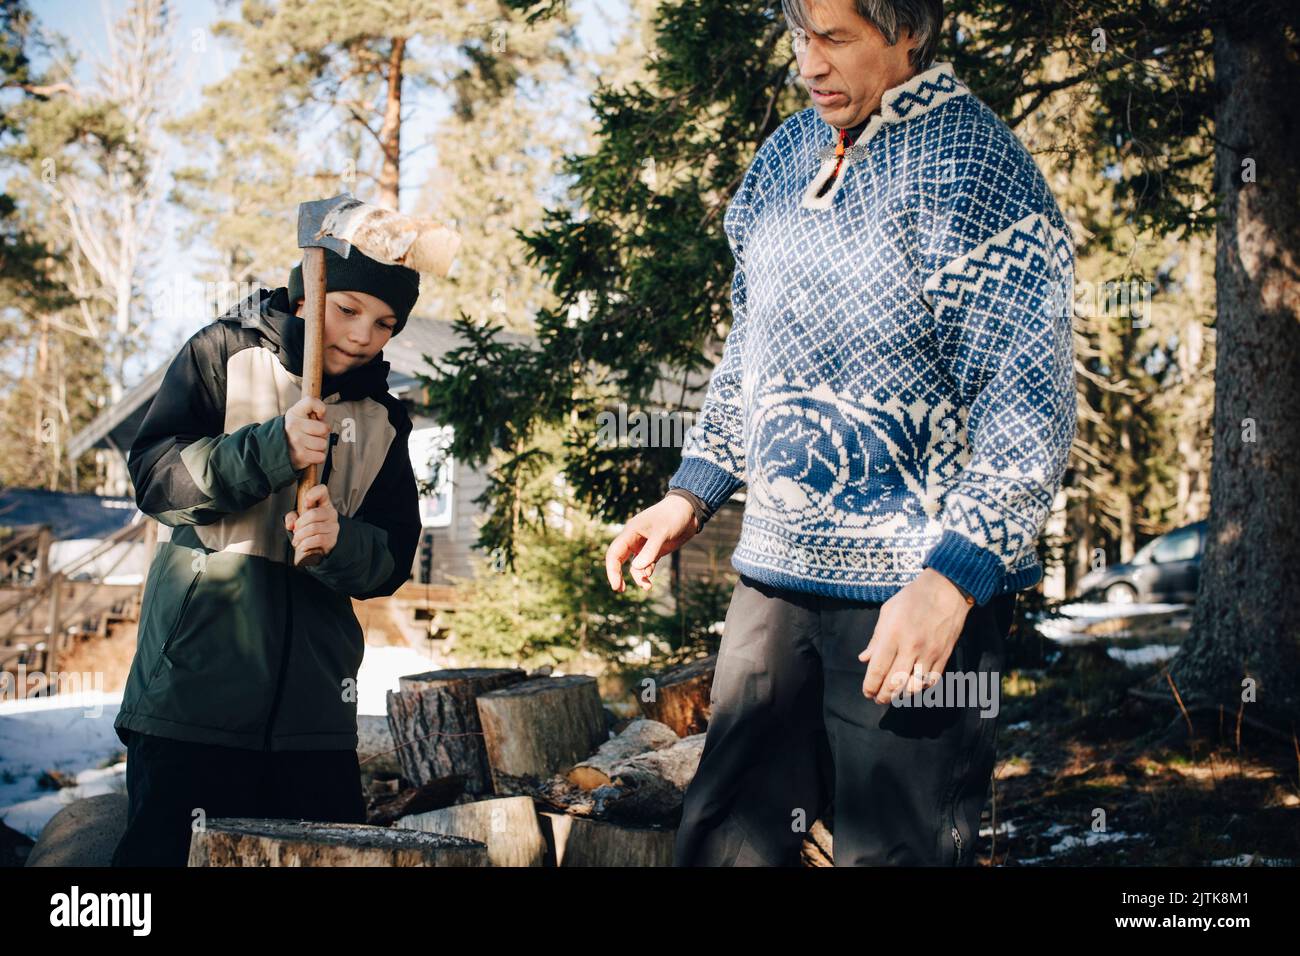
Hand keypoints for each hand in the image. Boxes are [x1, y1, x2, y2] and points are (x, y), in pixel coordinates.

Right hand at [284, 396, 329, 470]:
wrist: (276, 448)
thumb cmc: (294, 429)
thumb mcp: (299, 413)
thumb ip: (313, 406)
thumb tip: (322, 414)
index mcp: (294, 413)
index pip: (311, 402)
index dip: (321, 409)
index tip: (318, 415)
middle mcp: (294, 425)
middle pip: (324, 428)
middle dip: (322, 433)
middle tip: (313, 434)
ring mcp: (297, 441)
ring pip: (323, 444)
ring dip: (319, 446)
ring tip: (310, 443)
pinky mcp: (300, 456)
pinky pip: (321, 457)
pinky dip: (317, 457)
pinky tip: (309, 452)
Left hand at [284, 483, 338, 562]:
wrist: (316, 546)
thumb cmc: (308, 529)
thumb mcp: (298, 520)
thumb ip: (291, 517)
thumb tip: (290, 524)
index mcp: (323, 504)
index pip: (322, 490)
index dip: (313, 493)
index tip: (306, 502)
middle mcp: (331, 513)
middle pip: (313, 514)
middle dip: (300, 524)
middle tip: (295, 530)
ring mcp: (333, 527)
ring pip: (313, 528)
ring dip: (301, 535)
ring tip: (297, 539)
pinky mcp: (332, 539)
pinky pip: (317, 539)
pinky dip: (306, 543)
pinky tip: (303, 545)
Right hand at [605, 494, 699, 591]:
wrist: (689, 510)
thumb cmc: (673, 516)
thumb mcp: (662, 532)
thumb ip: (650, 550)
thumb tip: (636, 568)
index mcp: (631, 532)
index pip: (614, 553)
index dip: (612, 570)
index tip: (616, 585)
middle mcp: (634, 539)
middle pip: (619, 559)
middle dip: (618, 575)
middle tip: (620, 590)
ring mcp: (645, 545)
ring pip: (635, 565)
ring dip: (638, 576)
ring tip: (647, 587)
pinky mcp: (656, 550)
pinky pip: (647, 565)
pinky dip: (647, 573)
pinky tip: (649, 580)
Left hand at [858, 568, 972, 703]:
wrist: (947, 589)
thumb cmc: (913, 598)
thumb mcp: (887, 611)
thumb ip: (876, 638)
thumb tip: (864, 659)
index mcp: (893, 634)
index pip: (878, 670)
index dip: (870, 686)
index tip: (867, 692)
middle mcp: (911, 647)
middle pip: (894, 683)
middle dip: (883, 696)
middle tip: (878, 698)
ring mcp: (929, 653)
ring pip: (913, 687)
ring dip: (902, 695)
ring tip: (895, 694)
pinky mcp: (944, 656)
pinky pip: (931, 681)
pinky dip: (921, 688)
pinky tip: (914, 686)